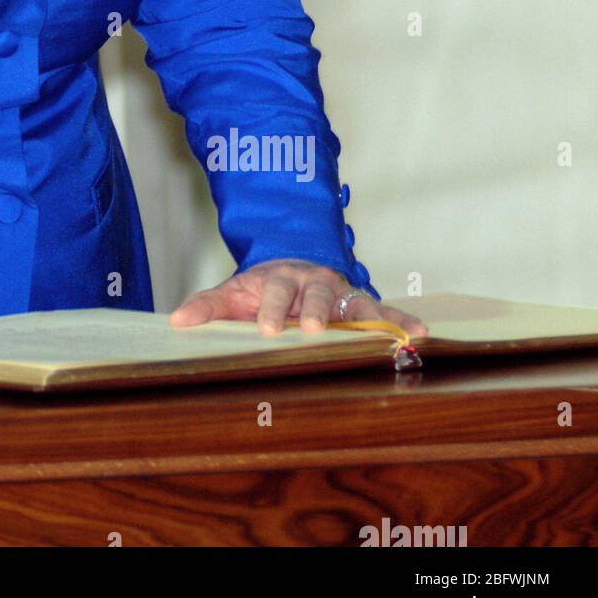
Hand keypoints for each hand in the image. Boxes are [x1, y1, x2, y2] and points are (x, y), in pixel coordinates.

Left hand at [169, 258, 428, 337]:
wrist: (293, 263)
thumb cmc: (261, 289)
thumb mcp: (232, 293)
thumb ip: (207, 307)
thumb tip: (175, 322)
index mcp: (280, 278)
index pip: (273, 292)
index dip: (270, 309)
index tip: (265, 329)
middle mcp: (314, 282)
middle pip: (317, 294)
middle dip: (316, 311)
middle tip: (312, 330)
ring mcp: (342, 292)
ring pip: (355, 301)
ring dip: (366, 317)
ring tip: (379, 333)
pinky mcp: (364, 305)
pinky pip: (388, 312)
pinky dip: (404, 321)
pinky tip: (423, 333)